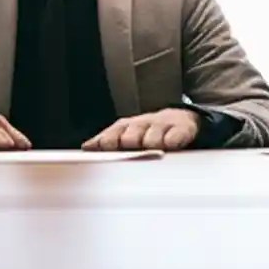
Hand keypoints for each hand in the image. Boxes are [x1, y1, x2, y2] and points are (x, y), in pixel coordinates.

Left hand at [82, 108, 199, 150]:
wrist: (179, 119)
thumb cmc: (147, 132)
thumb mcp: (126, 134)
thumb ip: (106, 141)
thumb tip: (86, 147)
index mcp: (126, 126)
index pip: (114, 133)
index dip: (108, 140)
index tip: (106, 147)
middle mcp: (143, 124)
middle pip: (131, 135)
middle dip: (129, 142)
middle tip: (131, 146)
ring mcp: (162, 126)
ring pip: (152, 138)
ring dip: (150, 144)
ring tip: (152, 148)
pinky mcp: (182, 129)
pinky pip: (175, 137)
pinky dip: (171, 141)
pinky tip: (170, 145)